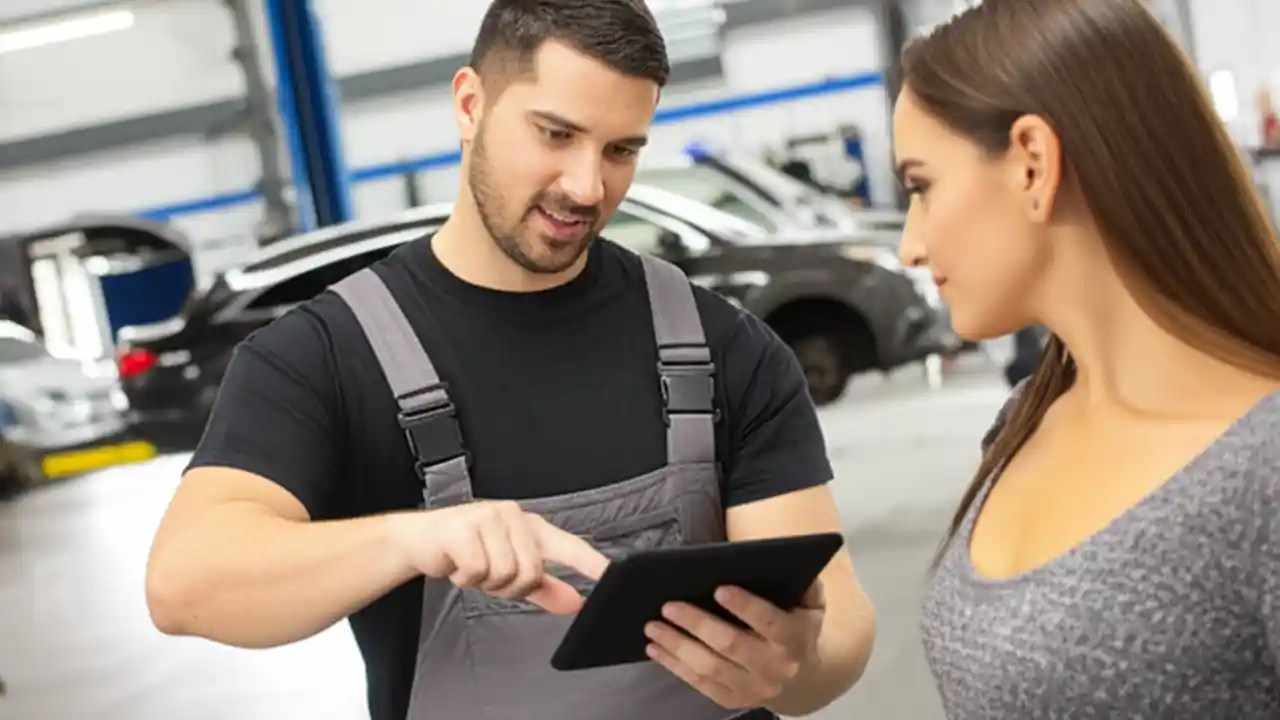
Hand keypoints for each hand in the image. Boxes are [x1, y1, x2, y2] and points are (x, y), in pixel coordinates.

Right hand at [392, 500, 609, 614]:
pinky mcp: (464, 528)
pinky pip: (478, 571)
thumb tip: (575, 604)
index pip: (568, 546)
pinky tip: (456, 564)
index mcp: (529, 526)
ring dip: (485, 582)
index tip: (611, 576)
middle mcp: (513, 517)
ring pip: (505, 573)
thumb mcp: (509, 571)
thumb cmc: (468, 552)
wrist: (422, 540)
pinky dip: (465, 577)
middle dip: (508, 586)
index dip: (590, 562)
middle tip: (488, 577)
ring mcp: (489, 519)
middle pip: (531, 572)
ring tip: (471, 567)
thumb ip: (544, 588)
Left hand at [644, 580, 824, 709]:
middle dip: (697, 624)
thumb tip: (786, 560)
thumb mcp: (812, 604)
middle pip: (731, 645)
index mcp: (794, 639)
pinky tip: (655, 649)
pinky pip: (700, 684)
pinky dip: (674, 666)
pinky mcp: (734, 700)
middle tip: (668, 606)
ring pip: (710, 667)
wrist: (803, 679)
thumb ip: (805, 583)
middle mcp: (775, 668)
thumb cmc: (798, 627)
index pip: (770, 622)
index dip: (745, 607)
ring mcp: (753, 689)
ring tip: (652, 626)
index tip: (719, 588)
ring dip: (677, 646)